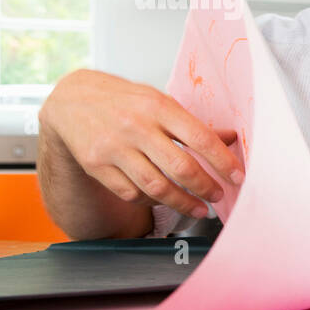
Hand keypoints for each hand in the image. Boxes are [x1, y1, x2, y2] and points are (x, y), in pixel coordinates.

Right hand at [40, 69, 244, 219]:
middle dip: (205, 187)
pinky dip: (152, 201)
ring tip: (200, 209)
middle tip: (219, 196)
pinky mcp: (96, 166)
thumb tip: (230, 139)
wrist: (71, 101)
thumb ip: (192, 124)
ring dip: (183, 203)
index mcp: (158, 107)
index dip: (222, 161)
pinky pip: (132, 193)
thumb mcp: (160, 102)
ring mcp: (114, 148)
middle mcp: (136, 127)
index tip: (238, 176)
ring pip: (156, 187)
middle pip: (180, 167)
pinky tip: (165, 199)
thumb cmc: (124, 101)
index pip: (199, 137)